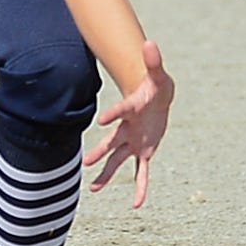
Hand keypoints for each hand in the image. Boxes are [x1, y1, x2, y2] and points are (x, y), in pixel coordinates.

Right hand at [84, 40, 174, 208]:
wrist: (157, 99)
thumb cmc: (156, 87)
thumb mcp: (158, 76)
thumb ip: (154, 61)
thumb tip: (150, 42)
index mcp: (130, 109)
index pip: (121, 111)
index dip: (113, 114)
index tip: (102, 121)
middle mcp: (128, 128)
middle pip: (112, 142)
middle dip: (101, 152)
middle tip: (86, 163)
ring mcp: (134, 141)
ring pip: (118, 160)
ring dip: (108, 174)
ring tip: (94, 189)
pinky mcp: (144, 150)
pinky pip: (141, 171)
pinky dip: (140, 186)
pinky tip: (137, 204)